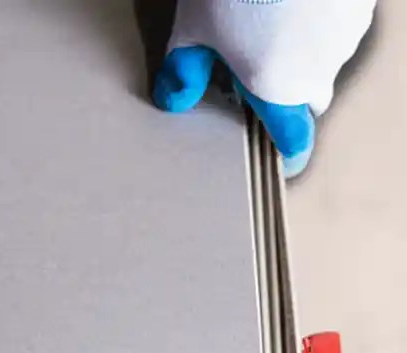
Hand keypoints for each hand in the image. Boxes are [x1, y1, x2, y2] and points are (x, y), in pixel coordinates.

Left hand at [153, 0, 374, 177]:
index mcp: (280, 88)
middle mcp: (322, 68)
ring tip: (266, 19)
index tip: (281, 157)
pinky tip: (289, 0)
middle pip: (309, 97)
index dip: (287, 150)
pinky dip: (316, 20)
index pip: (293, 138)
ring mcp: (346, 34)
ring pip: (325, 58)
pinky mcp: (359, 5)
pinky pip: (337, 25)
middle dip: (286, 92)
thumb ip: (184, 72)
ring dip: (301, 51)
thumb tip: (173, 101)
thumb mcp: (192, 31)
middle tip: (254, 69)